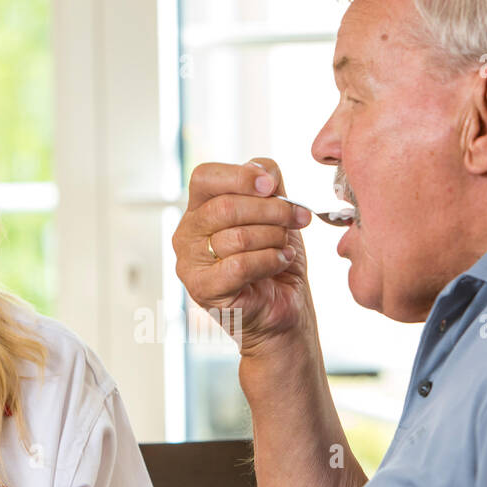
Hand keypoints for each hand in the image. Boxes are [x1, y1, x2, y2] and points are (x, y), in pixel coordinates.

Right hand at [172, 157, 315, 358]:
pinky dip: (269, 260)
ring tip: (285, 247)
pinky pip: (240, 264)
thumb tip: (263, 173)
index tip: (272, 186)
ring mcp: (190, 264)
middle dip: (271, 210)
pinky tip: (280, 261)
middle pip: (225, 206)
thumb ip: (267, 184)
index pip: (205, 177)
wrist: (282, 312)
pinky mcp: (202, 289)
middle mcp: (187, 234)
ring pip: (237, 236)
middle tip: (298, 218)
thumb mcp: (276, 213)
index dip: (239, 176)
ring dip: (274, 238)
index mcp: (199, 209)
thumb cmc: (274, 263)